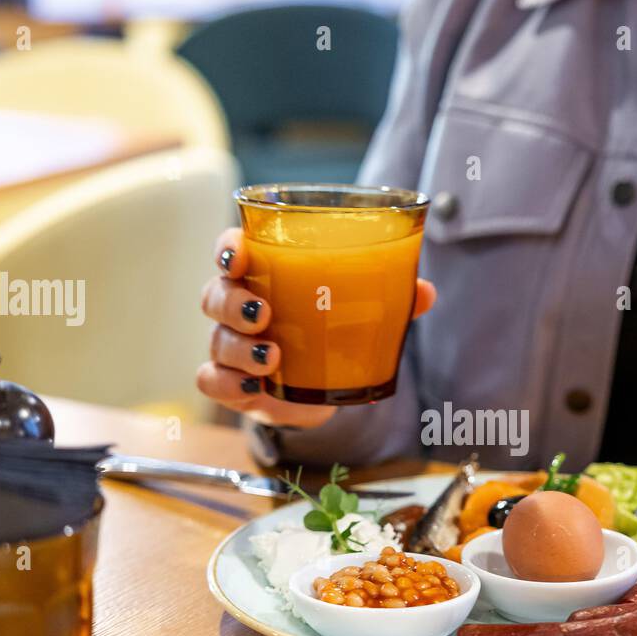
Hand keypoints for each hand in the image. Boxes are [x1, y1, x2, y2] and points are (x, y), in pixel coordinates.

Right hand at [195, 227, 436, 426]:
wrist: (323, 387)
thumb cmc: (333, 331)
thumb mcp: (362, 312)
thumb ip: (391, 297)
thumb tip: (425, 291)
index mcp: (265, 275)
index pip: (232, 249)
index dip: (228, 248)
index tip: (239, 256)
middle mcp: (239, 307)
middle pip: (215, 293)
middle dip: (233, 302)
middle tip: (265, 314)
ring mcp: (231, 346)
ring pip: (216, 339)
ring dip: (240, 348)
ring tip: (273, 357)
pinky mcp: (233, 384)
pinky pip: (211, 380)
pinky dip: (228, 383)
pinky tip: (253, 387)